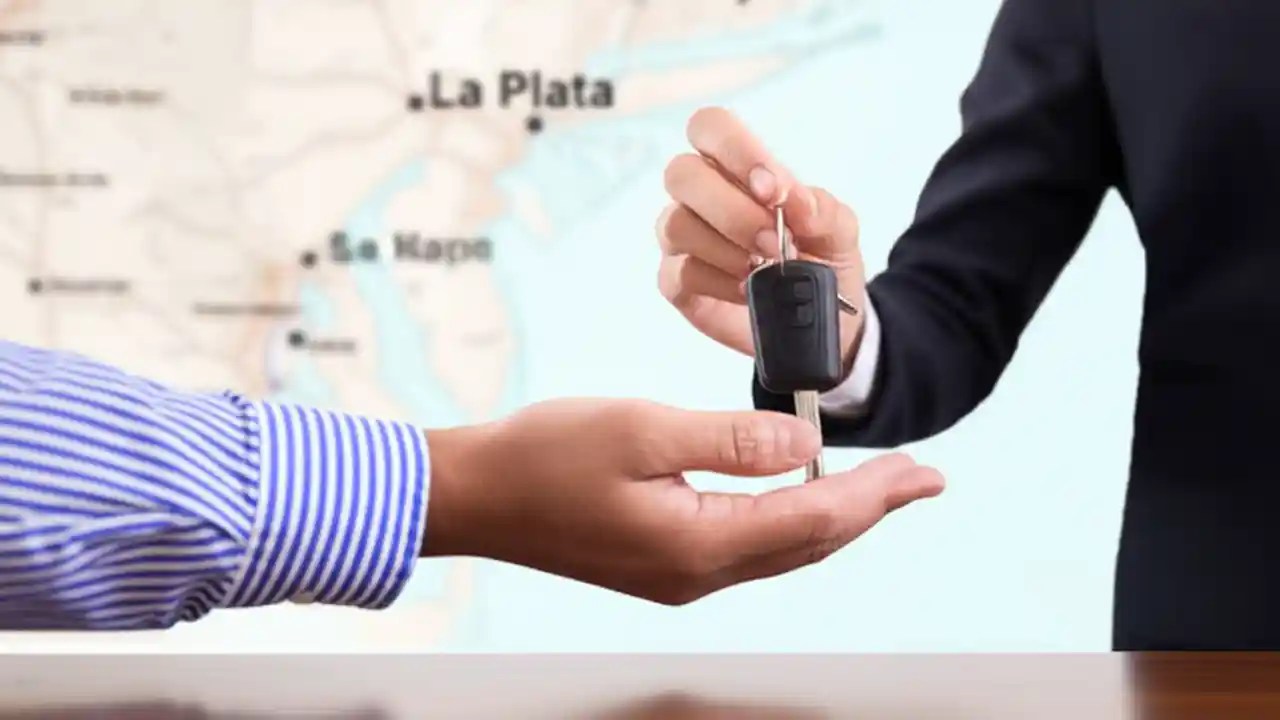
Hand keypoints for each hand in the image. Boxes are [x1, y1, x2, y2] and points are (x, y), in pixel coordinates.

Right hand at [422, 398, 942, 604]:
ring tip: (879, 487)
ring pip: (782, 551)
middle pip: (809, 545)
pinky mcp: (661, 565)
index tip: (925, 471)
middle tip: (921, 477)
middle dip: (870, 509)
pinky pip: (749, 549)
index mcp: (698, 545)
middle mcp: (697, 575)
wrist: (479, 498)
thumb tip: (806, 445)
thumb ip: (730, 438)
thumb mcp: (643, 430)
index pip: (814, 521)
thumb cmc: (547, 457)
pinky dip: (790, 522)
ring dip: (834, 517)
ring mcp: (679, 577)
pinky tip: (800, 499)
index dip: (875, 494)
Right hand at [657, 107, 866, 371]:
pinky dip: (719, 283)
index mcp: (734, 166)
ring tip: (764, 270)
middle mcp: (699, 195)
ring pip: (676, 225)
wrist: (823, 316)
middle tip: (773, 242)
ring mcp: (682, 238)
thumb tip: (792, 198)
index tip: (771, 188)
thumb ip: (819, 207)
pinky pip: (679, 273)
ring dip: (727, 250)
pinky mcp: (676, 282)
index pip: (709, 126)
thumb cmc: (822, 257)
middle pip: (681, 173)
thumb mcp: (838, 229)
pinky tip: (747, 291)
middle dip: (732, 210)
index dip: (735, 148)